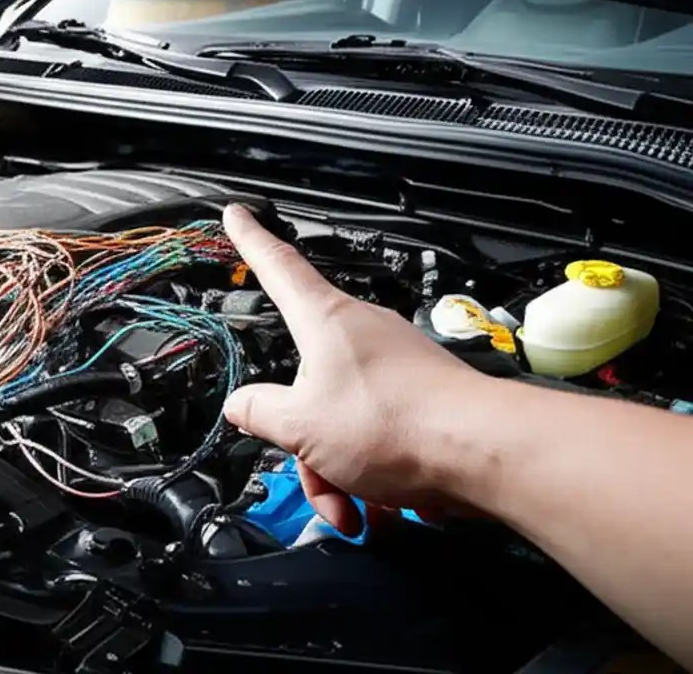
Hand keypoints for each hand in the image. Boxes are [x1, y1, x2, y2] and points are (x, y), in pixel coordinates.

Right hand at [222, 204, 487, 534]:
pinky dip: (372, 472)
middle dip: (303, 443)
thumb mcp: (302, 426)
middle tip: (312, 478)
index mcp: (324, 322)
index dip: (251, 240)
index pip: (277, 267)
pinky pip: (378, 432)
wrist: (484, 453)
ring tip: (352, 507)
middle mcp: (361, 333)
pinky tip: (381, 505)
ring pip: (340, 417)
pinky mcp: (424, 396)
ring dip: (337, 469)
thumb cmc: (395, 424)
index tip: (237, 213)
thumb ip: (260, 413)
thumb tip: (241, 405)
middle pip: (305, 383)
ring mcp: (396, 364)